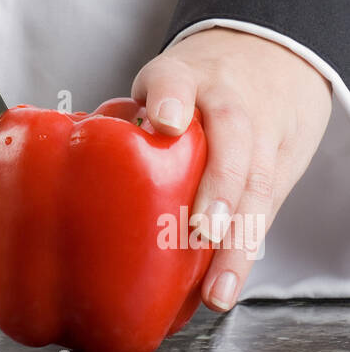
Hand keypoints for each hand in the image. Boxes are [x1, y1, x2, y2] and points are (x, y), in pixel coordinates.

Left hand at [132, 28, 330, 310]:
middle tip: (203, 229)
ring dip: (237, 244)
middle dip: (220, 187)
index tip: (164, 123)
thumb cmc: (194, 87)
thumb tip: (72, 179)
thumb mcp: (156, 84)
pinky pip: (265, 213)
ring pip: (259, 186)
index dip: (172, 99)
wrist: (267, 62)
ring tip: (216, 289)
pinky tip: (223, 288)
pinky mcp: (280, 171)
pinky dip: (243, 254)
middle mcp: (227, 103)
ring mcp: (262, 136)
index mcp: (184, 78)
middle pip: (233, 139)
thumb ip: (124, 120)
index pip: (177, 80)